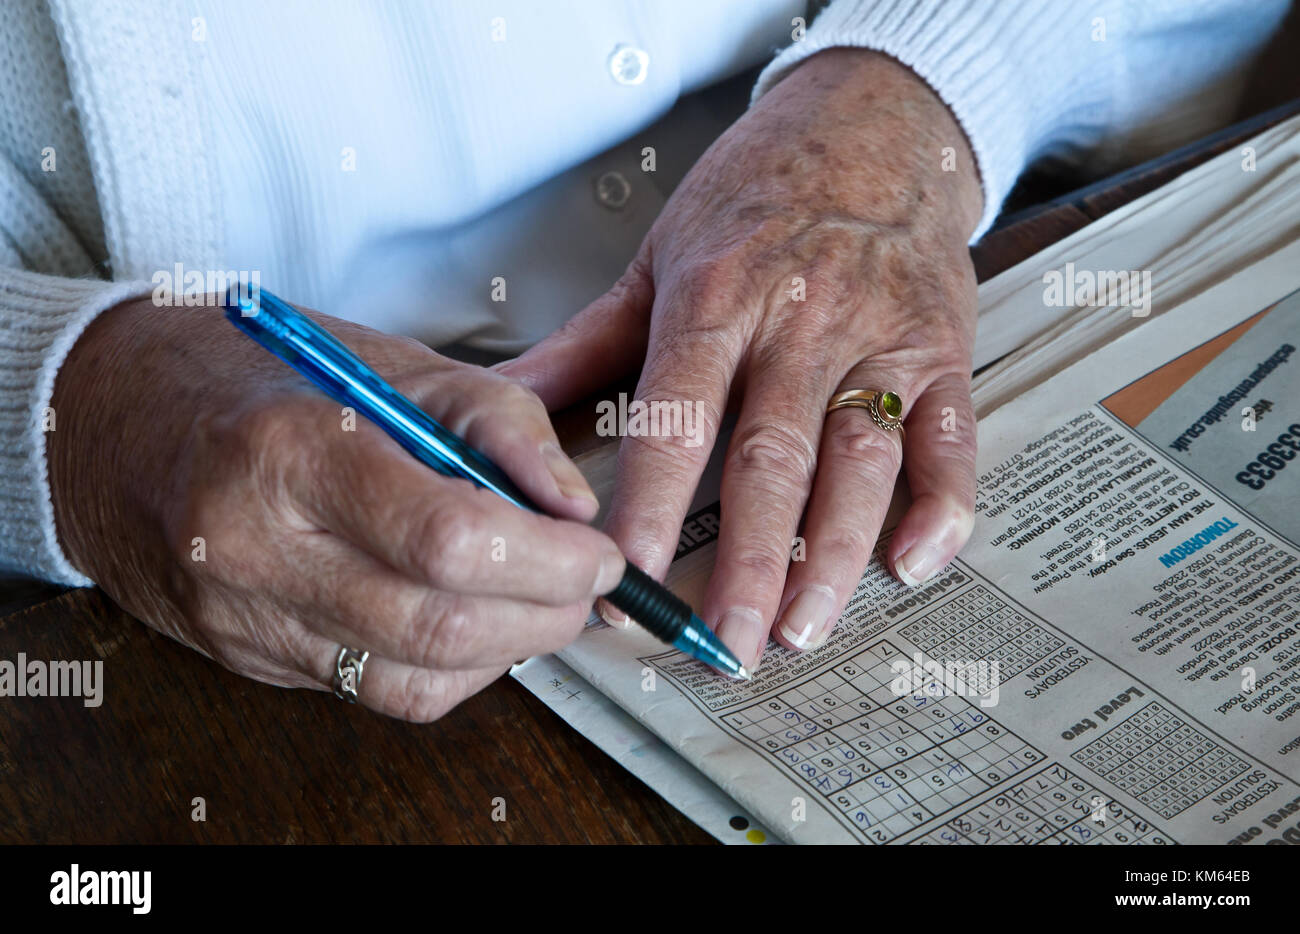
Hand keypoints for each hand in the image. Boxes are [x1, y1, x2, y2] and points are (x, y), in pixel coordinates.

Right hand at [48, 297, 623, 719]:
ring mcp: (246, 616)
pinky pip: (376, 694)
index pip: (445, 539)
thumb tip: (574, 508)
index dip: (547, 559)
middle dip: (543, 613)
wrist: (122, 421)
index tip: (595, 550)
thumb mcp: (394, 365)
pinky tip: (477, 625)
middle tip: (586, 582)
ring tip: (540, 601)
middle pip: (436, 624)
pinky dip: (451, 670)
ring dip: (506, 651)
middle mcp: (255, 547)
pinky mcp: (253, 657)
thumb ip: (501, 427)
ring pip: (411, 680)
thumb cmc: (261, 378)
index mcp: (288, 450)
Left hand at [500, 49, 982, 672]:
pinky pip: (950, 436)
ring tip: (801, 626)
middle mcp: (801, 321)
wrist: (874, 126)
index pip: (677, 413)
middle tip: (722, 642)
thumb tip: (496, 408)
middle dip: (748, 561)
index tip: (626, 572)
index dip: (652, 500)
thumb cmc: (758, 197)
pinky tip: (914, 562)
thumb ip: (582, 346)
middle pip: (772, 455)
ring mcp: (878, 337)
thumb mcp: (659, 257)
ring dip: (834, 554)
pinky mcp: (940, 350)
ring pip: (860, 460)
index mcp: (718, 296)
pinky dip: (943, 504)